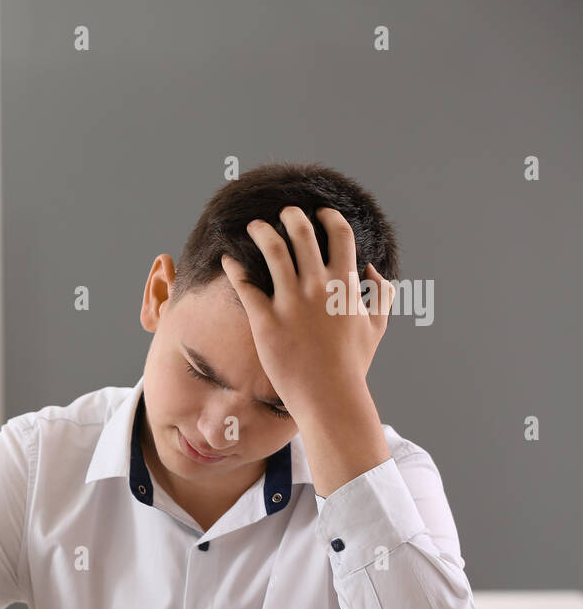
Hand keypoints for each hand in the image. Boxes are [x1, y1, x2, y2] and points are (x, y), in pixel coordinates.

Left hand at [220, 206, 394, 416]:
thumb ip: (380, 296)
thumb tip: (373, 271)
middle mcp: (319, 286)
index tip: (320, 212)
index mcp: (346, 284)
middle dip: (292, 216)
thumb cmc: (352, 365)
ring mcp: (292, 302)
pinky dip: (235, 266)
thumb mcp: (376, 327)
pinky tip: (228, 258)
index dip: (329, 217)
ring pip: (272, 250)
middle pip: (303, 233)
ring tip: (253, 226)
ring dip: (261, 232)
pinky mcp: (266, 320)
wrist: (329, 397)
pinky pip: (245, 284)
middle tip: (283, 212)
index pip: (340, 235)